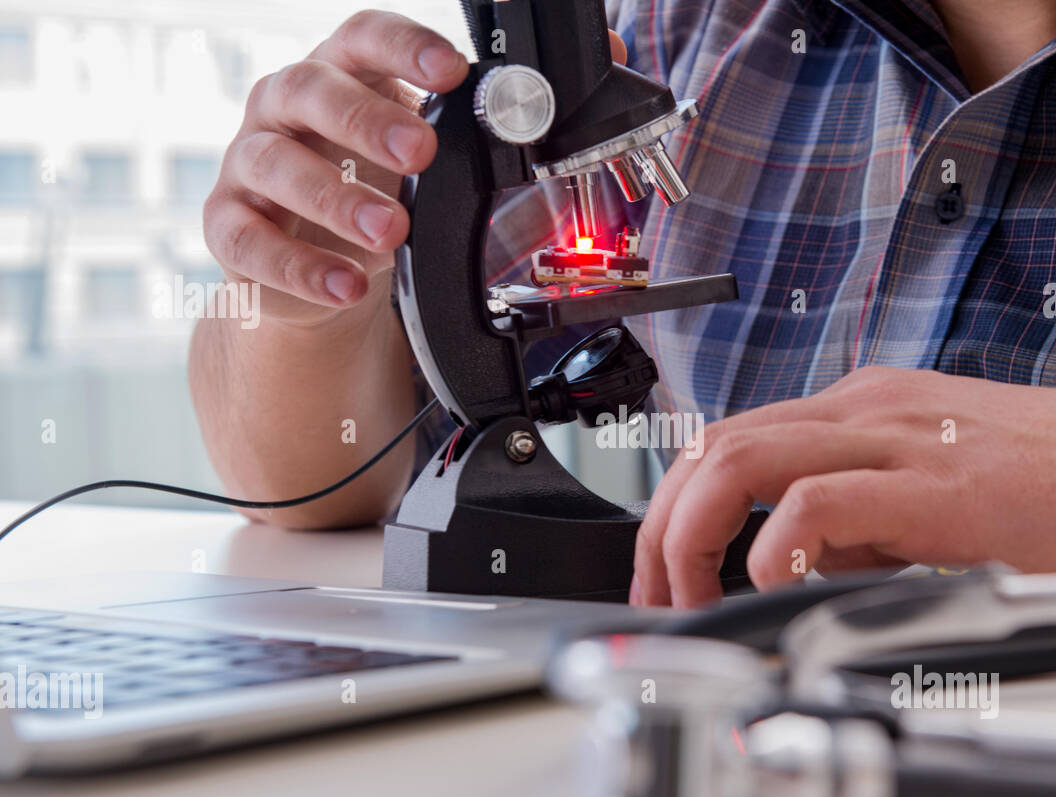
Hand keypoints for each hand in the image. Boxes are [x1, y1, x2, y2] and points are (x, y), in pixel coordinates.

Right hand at [202, 16, 625, 327]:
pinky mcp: (230, 229)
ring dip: (336, 199)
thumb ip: (504, 120)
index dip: (405, 48)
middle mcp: (289, 108)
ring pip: (275, 164)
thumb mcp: (440, 159)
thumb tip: (611, 63)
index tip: (452, 70)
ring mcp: (251, 166)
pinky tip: (347, 286)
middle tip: (421, 154)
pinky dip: (299, 266)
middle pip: (313, 91)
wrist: (323, 273)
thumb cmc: (379, 193)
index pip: (364, 37)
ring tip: (392, 234)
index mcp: (344, 75)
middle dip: (368, 120)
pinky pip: (249, 242)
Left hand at [630, 367, 1055, 607]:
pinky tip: (772, 581)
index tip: (665, 571)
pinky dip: (775, 541)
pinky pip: (821, 496)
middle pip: (713, 444)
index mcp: (858, 411)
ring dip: (693, 533)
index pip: (727, 442)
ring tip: (695, 593)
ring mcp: (897, 437)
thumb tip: (787, 559)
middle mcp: (865, 410)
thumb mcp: (924, 491)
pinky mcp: (936, 482)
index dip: (673, 510)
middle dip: (661, 525)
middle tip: (658, 591)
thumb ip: (851, 520)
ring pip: (744, 457)